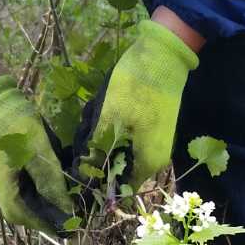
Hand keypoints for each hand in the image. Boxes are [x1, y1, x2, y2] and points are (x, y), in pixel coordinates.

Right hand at [0, 75, 71, 232]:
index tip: (75, 224)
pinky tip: (63, 182)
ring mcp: (11, 184)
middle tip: (79, 209)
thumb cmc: (14, 126)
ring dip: (53, 202)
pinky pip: (33, 190)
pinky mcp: (16, 174)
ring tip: (75, 197)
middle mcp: (8, 194)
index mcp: (9, 194)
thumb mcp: (37, 150)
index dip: (54, 224)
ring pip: (34, 203)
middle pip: (33, 215)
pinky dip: (48, 190)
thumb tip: (67, 207)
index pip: (32, 221)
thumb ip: (51, 180)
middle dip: (55, 214)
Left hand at [87, 20, 198, 188]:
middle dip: (101, 158)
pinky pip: (132, 141)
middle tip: (85, 139)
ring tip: (94, 123)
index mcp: (148, 162)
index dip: (99, 181)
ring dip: (108, 144)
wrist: (164, 57)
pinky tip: (106, 116)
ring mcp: (157, 142)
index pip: (120, 187)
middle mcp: (156, 158)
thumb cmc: (137, 88)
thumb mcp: (110, 117)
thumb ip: (98, 148)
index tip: (80, 168)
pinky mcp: (155, 128)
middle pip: (122, 170)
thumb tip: (85, 172)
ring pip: (125, 154)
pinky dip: (117, 133)